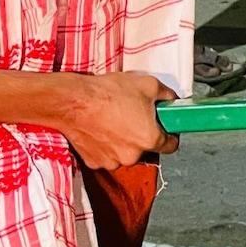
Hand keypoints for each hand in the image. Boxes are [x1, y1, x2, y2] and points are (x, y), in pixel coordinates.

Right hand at [56, 72, 177, 169]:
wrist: (73, 101)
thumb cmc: (107, 93)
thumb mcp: (148, 85)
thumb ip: (167, 96)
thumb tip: (172, 100)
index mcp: (149, 139)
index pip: (171, 145)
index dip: (170, 133)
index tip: (166, 127)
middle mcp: (132, 155)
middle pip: (146, 148)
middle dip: (143, 133)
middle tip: (134, 115)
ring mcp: (112, 161)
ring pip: (126, 152)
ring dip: (124, 140)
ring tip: (114, 118)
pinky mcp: (94, 162)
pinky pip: (107, 154)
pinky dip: (107, 144)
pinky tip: (101, 127)